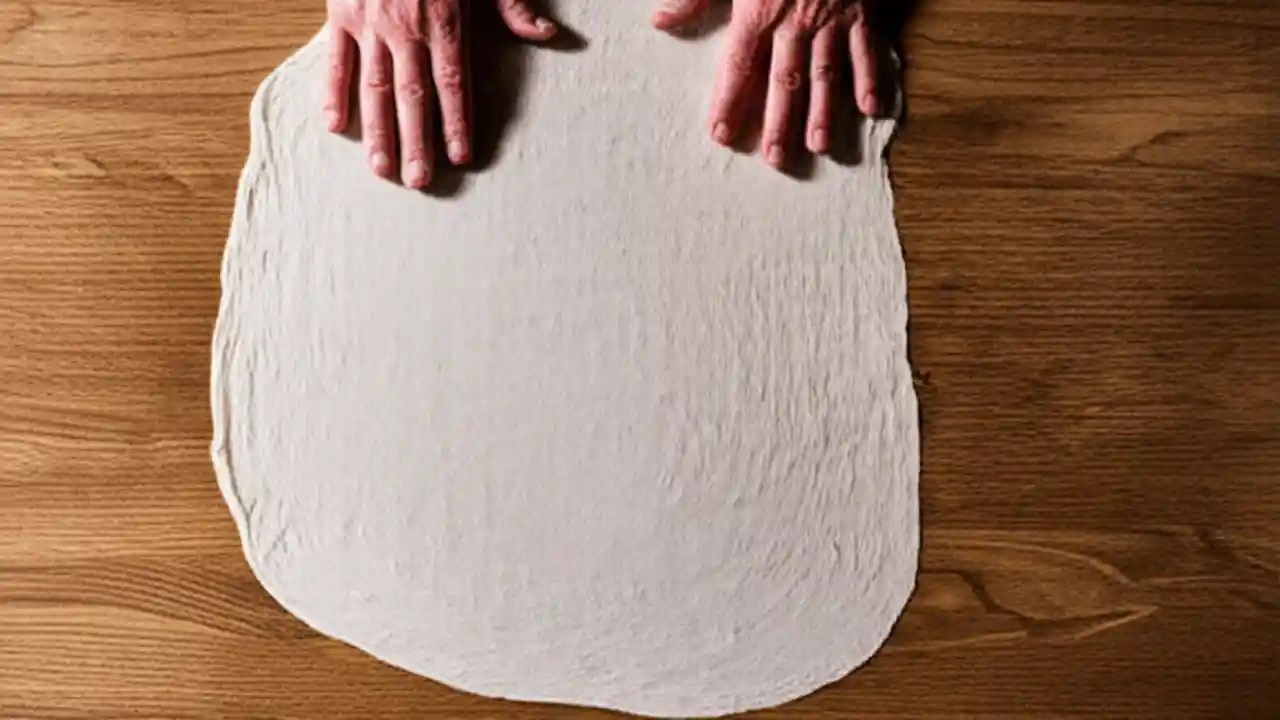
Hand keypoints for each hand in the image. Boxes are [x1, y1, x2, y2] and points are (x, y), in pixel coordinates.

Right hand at [326, 0, 557, 187]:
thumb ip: (512, 4)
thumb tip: (547, 36)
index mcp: (446, 20)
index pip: (454, 84)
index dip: (458, 122)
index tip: (461, 157)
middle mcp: (406, 28)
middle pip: (413, 96)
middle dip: (417, 142)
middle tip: (420, 182)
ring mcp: (370, 23)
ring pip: (374, 87)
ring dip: (379, 132)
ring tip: (383, 170)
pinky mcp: (340, 12)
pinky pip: (336, 60)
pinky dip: (334, 93)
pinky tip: (335, 127)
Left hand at [653, 0, 882, 167]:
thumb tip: (660, 21)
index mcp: (758, 11)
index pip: (739, 66)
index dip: (729, 101)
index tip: (721, 134)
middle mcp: (795, 22)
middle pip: (784, 79)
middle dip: (779, 121)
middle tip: (775, 159)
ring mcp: (832, 19)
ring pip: (826, 72)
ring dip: (823, 111)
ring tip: (819, 145)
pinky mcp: (862, 11)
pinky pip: (867, 48)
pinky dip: (870, 78)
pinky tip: (870, 109)